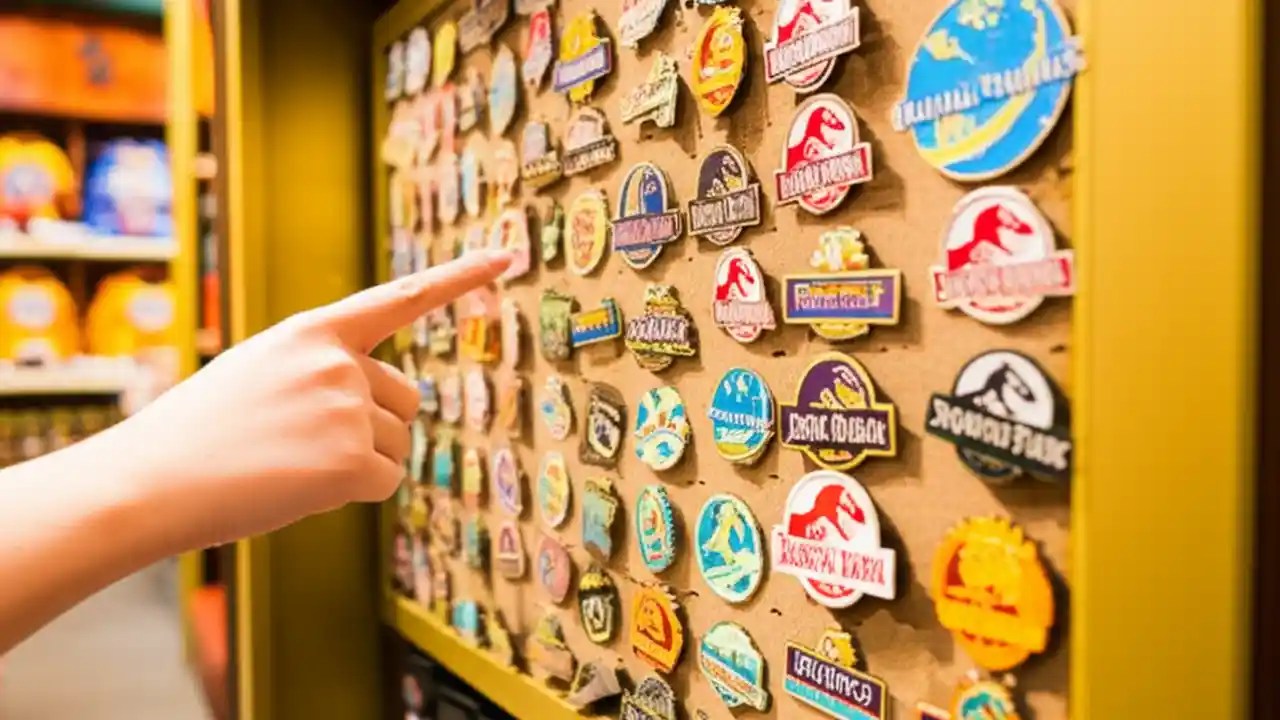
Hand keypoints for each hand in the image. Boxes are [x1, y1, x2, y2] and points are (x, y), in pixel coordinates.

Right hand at [109, 250, 511, 546]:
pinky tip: (302, 488)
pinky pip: (387, 481)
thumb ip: (320, 370)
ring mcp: (348, 408)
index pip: (399, 297)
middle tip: (306, 444)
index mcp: (313, 331)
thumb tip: (381, 408)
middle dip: (375, 425)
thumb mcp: (259, 372)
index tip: (508, 253)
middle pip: (406, 397)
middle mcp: (339, 361)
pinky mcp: (353, 460)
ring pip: (396, 443)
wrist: (151, 481)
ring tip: (290, 464)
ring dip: (357, 462)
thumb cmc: (198, 433)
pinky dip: (355, 493)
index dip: (459, 276)